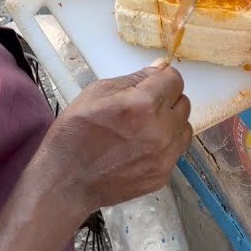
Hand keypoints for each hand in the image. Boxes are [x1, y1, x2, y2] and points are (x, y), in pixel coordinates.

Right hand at [43, 61, 192, 212]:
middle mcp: (161, 130)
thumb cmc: (74, 134)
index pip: (175, 80)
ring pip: (185, 128)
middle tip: (142, 108)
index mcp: (144, 105)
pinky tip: (139, 148)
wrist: (66, 182)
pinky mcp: (163, 175)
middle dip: (166, 100)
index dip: (161, 79)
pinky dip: (164, 146)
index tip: (150, 85)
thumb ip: (134, 78)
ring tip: (143, 129)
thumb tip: (159, 68)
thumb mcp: (96, 92)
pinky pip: (175, 151)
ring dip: (169, 123)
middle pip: (183, 103)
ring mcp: (164, 156)